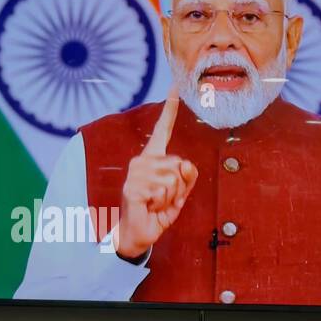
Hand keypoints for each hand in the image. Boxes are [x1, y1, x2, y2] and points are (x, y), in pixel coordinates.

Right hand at [116, 89, 197, 260]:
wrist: (138, 234)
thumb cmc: (157, 212)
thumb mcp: (179, 195)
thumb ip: (188, 178)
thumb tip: (186, 164)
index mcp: (154, 159)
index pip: (162, 130)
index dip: (169, 110)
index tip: (175, 86)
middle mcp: (142, 161)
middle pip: (180, 165)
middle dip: (180, 187)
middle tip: (164, 199)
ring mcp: (135, 173)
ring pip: (174, 179)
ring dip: (171, 197)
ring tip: (156, 203)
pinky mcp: (132, 186)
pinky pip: (163, 190)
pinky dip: (162, 203)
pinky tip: (149, 206)